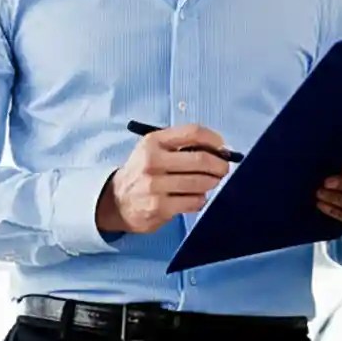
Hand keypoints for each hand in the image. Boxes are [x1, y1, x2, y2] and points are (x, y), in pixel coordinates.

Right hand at [96, 123, 229, 233]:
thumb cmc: (144, 171)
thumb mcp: (154, 149)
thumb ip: (181, 144)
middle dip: (219, 164)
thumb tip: (219, 149)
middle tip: (223, 169)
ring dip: (212, 183)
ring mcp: (155, 185)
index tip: (222, 147)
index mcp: (153, 142)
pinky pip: (194, 201)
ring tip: (210, 183)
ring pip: (200, 182)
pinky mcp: (159, 207)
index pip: (192, 133)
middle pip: (201, 159)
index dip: (213, 139)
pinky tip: (195, 197)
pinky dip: (201, 199)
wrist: (117, 200)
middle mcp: (152, 161)